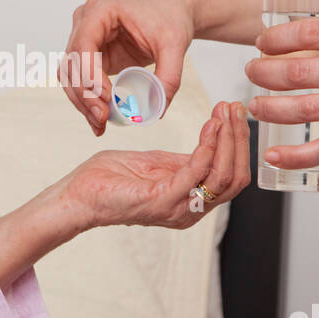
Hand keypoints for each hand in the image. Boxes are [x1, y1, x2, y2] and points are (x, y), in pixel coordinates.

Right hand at [58, 0, 195, 136]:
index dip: (90, 74)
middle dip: (85, 94)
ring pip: (70, 76)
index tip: (107, 98)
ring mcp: (85, 39)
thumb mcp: (174, 45)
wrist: (172, 10)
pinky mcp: (91, 57)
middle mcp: (85, 22)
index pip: (84, 45)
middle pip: (72, 63)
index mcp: (100, 10)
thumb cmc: (170, 16)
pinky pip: (81, 82)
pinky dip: (87, 102)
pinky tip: (99, 121)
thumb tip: (155, 110)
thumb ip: (168, 77)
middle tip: (103, 118)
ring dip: (82, 102)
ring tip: (101, 123)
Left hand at [62, 100, 250, 228]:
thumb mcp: (157, 165)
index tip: (234, 111)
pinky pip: (196, 172)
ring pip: (223, 176)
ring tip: (224, 112)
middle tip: (236, 108)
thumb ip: (185, 161)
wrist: (78, 195)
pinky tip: (210, 125)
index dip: (239, 143)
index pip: (233, 175)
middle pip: (235, 177)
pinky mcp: (162, 201)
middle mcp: (191, 209)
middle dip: (239, 139)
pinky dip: (207, 146)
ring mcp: (179, 208)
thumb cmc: (111, 180)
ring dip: (228, 139)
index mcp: (192, 201)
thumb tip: (212, 142)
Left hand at [245, 10, 318, 168]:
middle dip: (265, 73)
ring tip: (255, 105)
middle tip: (251, 72)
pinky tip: (274, 155)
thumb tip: (289, 40)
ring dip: (272, 109)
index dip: (276, 38)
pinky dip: (297, 155)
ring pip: (307, 108)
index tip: (261, 43)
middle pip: (300, 71)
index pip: (309, 31)